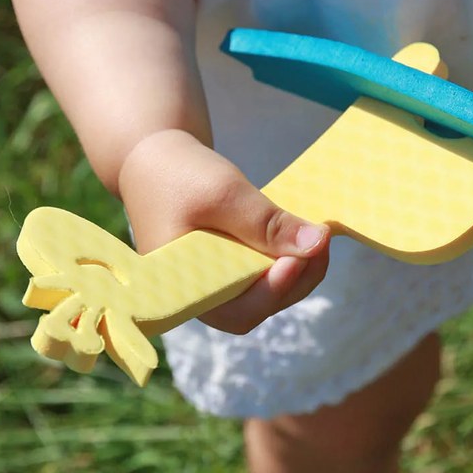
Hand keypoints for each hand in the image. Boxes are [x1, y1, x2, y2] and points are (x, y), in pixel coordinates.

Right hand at [118, 129, 330, 333]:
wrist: (152, 160)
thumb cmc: (179, 174)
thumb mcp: (224, 192)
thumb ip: (266, 223)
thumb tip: (316, 244)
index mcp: (180, 288)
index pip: (236, 312)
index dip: (275, 291)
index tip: (302, 255)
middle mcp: (197, 297)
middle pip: (256, 309)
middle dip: (295, 280)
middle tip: (321, 240)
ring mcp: (212, 287)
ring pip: (265, 297)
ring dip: (298, 271)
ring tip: (316, 236)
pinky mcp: (226, 273)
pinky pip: (261, 279)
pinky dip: (286, 261)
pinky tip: (302, 237)